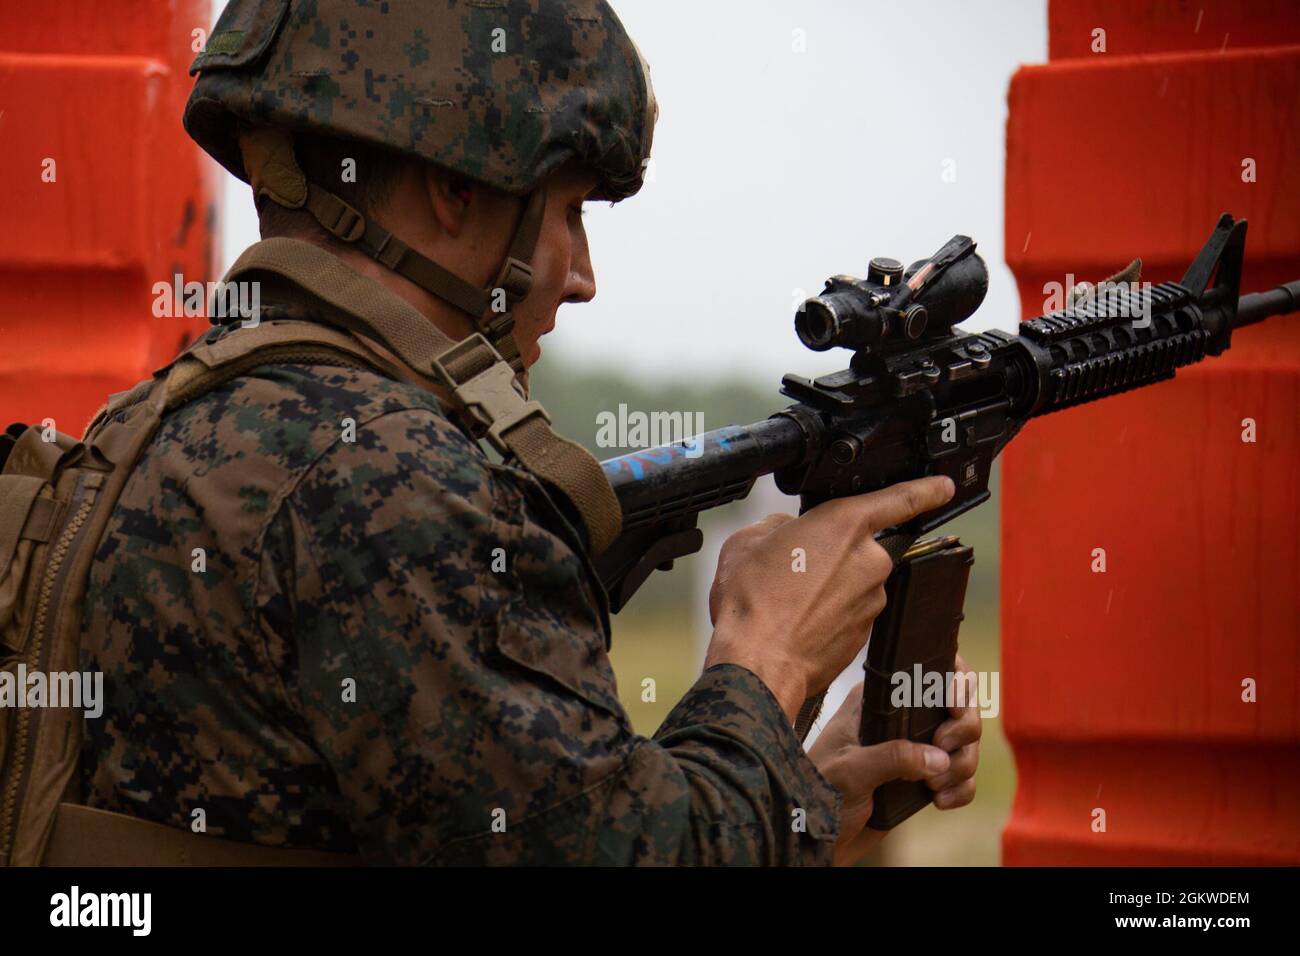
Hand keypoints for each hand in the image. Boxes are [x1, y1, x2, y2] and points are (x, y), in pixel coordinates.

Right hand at [703, 476, 954, 719]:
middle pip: (863, 547)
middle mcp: (869, 560)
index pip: (901, 498)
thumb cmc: (752, 602)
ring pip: (856, 582)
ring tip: (789, 600)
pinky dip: (830, 614)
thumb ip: (779, 526)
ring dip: (831, 587)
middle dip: (835, 555)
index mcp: (845, 525)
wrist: (758, 663)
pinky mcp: (866, 633)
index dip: (926, 490)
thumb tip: (789, 533)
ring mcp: (871, 600)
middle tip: (796, 569)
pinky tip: (798, 621)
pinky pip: (851, 612)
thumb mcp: (747, 542)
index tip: (943, 487)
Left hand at [808, 654, 982, 865]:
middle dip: (962, 730)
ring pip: (965, 743)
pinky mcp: (925, 777)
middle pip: (960, 707)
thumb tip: (939, 757)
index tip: (953, 706)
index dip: (953, 681)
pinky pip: (962, 777)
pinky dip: (961, 789)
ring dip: (961, 765)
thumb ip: (892, 758)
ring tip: (934, 787)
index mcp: (878, 700)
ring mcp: (917, 747)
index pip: (927, 672)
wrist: (818, 837)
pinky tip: (940, 802)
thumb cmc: (821, 793)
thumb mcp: (850, 770)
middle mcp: (902, 717)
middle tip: (942, 747)